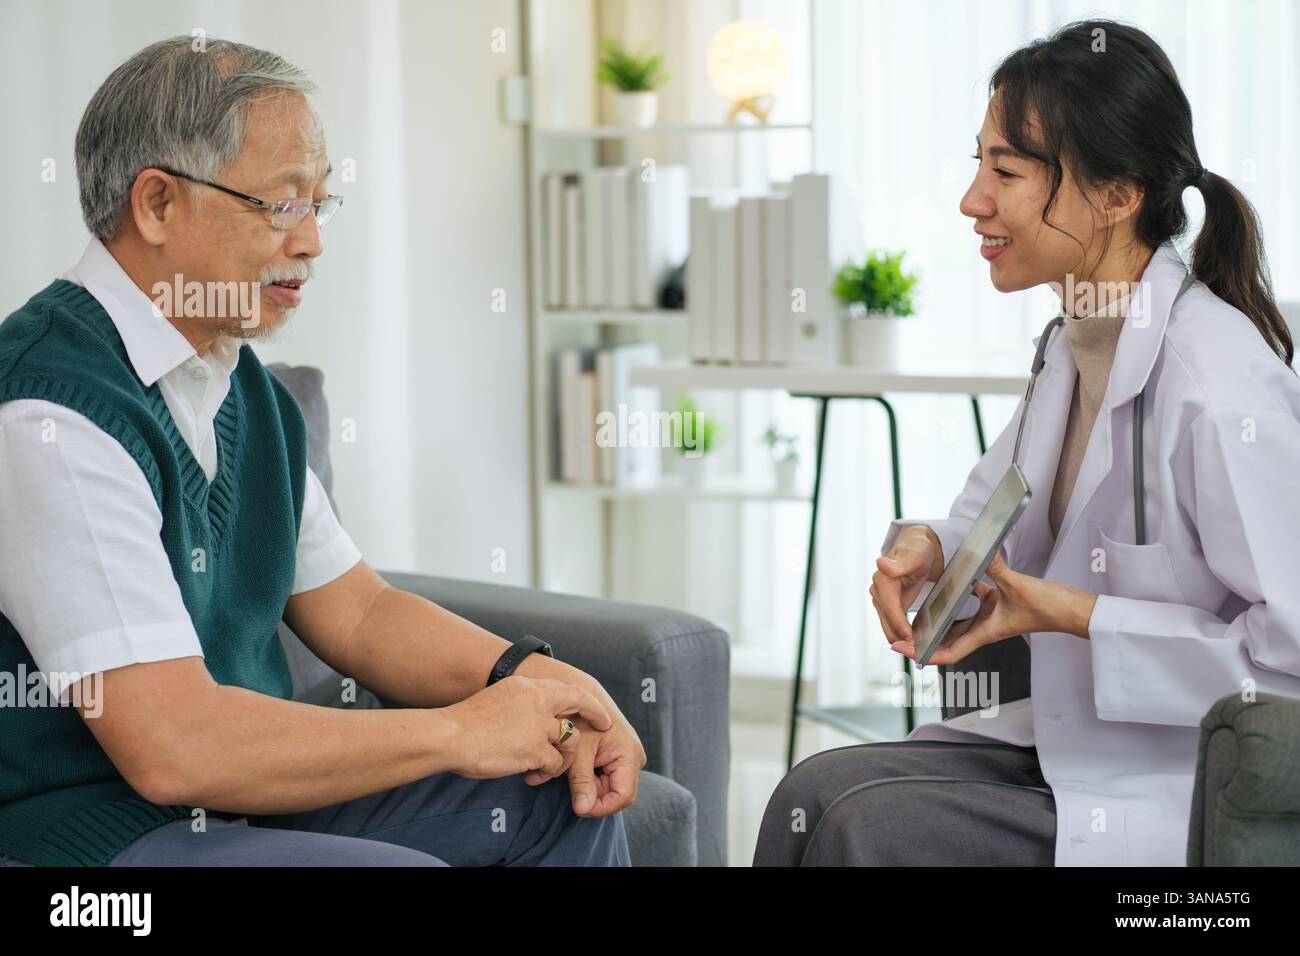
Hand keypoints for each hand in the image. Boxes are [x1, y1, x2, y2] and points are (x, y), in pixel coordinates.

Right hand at [442, 675, 611, 779]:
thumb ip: (519, 704)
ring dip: (564, 757)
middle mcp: (536, 701)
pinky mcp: (535, 749)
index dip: (582, 698)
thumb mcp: (496, 699)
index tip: (591, 708)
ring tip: (546, 767)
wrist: (449, 736)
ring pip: (571, 740)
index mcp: (525, 686)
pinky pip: (556, 763)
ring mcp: (538, 725)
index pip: (563, 687)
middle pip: (578, 702)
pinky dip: (548, 772)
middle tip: (603, 727)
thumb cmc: (464, 723)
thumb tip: (532, 716)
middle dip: (595, 714)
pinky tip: (532, 776)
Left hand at [523, 704, 645, 817]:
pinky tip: (579, 768)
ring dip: (591, 788)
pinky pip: (608, 778)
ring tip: (573, 774)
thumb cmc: (579, 719)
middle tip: (571, 789)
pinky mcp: (620, 758)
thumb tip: (583, 811)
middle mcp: (635, 757)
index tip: (580, 809)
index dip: (602, 807)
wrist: (580, 696)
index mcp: (630, 754)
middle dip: (594, 796)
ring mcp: (629, 758)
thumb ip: (582, 782)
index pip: (623, 796)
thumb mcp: (578, 752)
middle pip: (617, 793)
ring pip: (611, 788)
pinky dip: (592, 780)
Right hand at [871, 525, 940, 645]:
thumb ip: (900, 562)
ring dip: (899, 638)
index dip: (898, 622)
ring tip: (916, 651)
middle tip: (917, 650)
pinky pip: (891, 623)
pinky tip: (913, 642)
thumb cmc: (918, 549)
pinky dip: (900, 633)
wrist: (917, 548)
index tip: (910, 636)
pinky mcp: (887, 605)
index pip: (889, 605)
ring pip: (887, 624)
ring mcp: (881, 598)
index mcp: (883, 577)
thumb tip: (881, 563)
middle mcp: (878, 589)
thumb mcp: (915, 553)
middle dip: (899, 635)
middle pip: (886, 619)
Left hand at [889, 553, 1097, 664]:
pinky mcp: (997, 606)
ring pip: (956, 627)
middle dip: (922, 642)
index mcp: (985, 631)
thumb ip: (995, 569)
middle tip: (897, 636)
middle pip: (946, 642)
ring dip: (935, 625)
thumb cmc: (1049, 606)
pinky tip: (948, 586)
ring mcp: (990, 619)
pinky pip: (970, 607)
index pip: (949, 652)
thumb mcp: (1018, 585)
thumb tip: (978, 552)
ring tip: (913, 617)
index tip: (903, 649)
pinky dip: (956, 602)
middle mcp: (984, 628)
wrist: (1072, 608)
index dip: (924, 653)